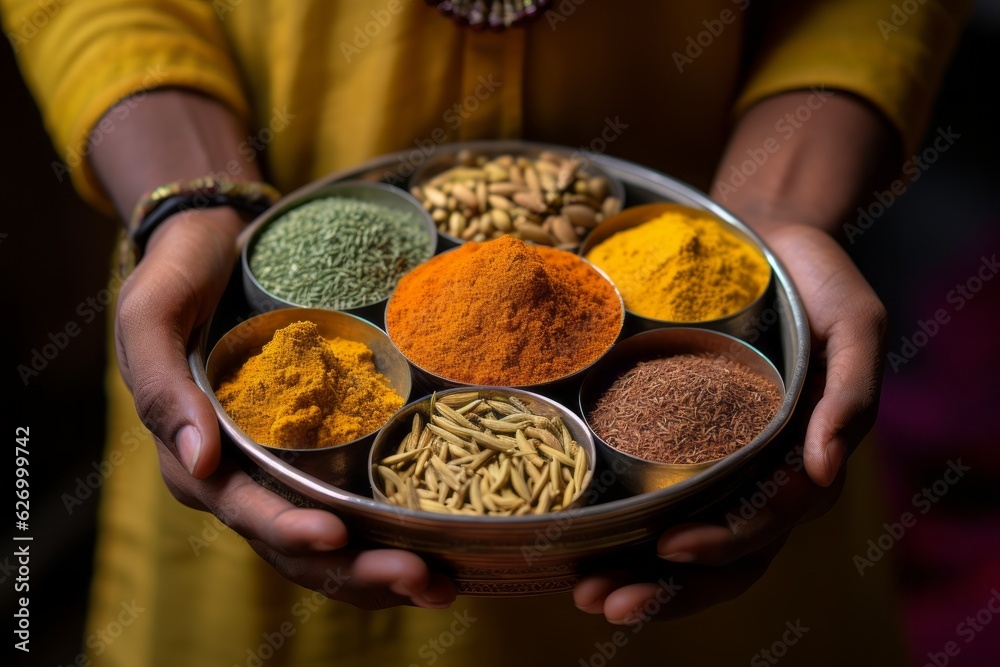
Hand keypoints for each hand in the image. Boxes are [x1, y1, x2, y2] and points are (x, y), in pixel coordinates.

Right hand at [114, 208, 455, 608]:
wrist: (215, 249)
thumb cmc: (177, 277)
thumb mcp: (151, 315)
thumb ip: (163, 385)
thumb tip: (200, 459)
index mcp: (195, 460)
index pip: (246, 510)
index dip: (288, 530)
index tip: (336, 536)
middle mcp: (240, 479)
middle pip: (297, 545)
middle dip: (357, 569)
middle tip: (423, 579)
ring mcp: (280, 471)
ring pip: (328, 542)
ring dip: (382, 567)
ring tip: (442, 583)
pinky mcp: (312, 454)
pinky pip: (347, 505)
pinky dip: (386, 532)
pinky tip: (435, 545)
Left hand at [574, 223, 885, 621]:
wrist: (770, 242)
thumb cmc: (820, 285)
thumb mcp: (854, 327)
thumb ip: (851, 395)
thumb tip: (828, 470)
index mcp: (803, 461)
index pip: (764, 524)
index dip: (721, 544)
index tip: (669, 547)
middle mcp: (760, 474)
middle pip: (718, 554)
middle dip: (666, 587)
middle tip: (605, 602)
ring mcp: (720, 462)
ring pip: (684, 539)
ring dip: (638, 576)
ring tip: (585, 594)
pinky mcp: (682, 438)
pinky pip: (656, 494)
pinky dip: (624, 526)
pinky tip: (582, 542)